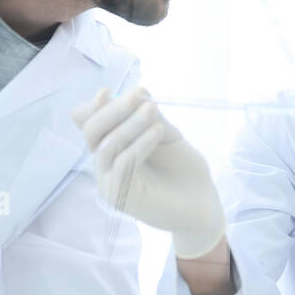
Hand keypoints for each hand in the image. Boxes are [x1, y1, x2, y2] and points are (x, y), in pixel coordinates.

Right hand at [71, 86, 225, 258]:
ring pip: (107, 146)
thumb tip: (137, 91)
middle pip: (92, 132)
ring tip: (153, 112)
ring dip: (130, 123)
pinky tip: (158, 131)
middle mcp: (106, 165)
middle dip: (113, 110)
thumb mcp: (167, 135)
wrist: (203, 203)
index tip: (108, 90)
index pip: (91, 125)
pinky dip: (140, 143)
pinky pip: (123, 164)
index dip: (96, 107)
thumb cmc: (184, 169)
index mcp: (113, 149)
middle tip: (138, 97)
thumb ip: (150, 117)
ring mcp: (111, 182)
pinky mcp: (122, 197)